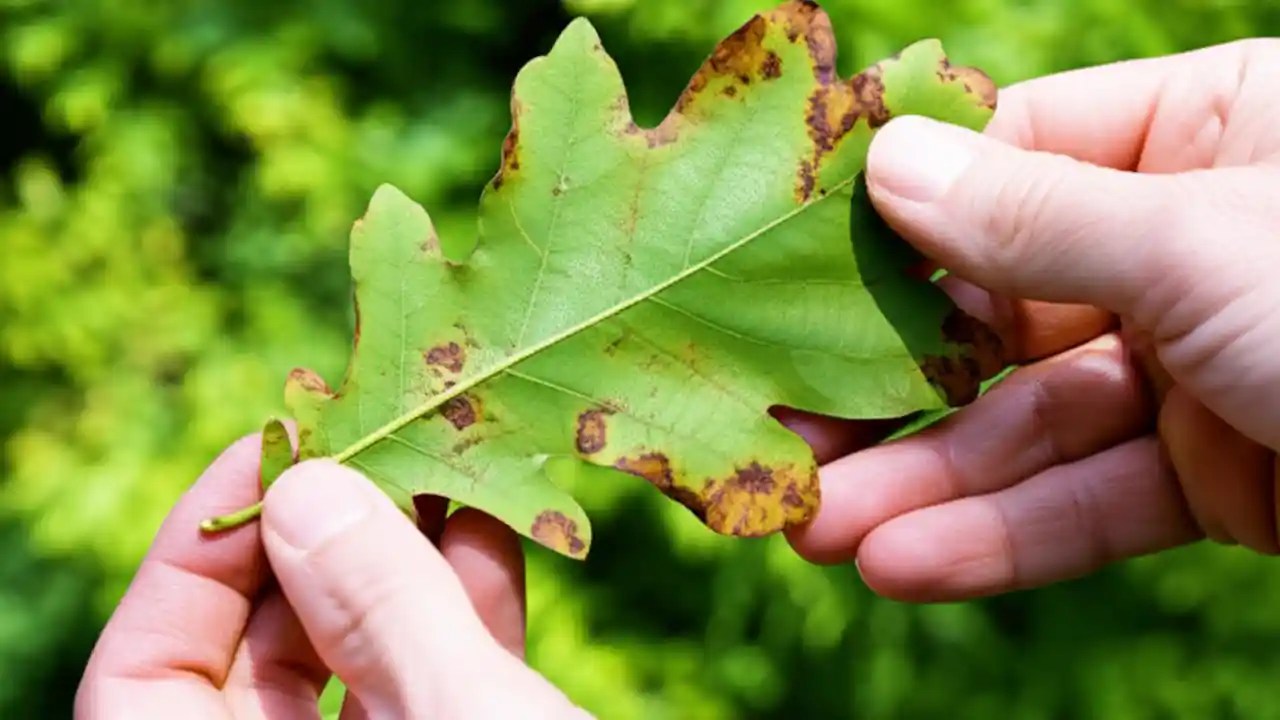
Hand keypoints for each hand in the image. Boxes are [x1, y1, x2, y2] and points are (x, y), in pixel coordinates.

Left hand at [77, 434, 587, 718]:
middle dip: (314, 538)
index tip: (273, 453)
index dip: (190, 560)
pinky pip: (442, 679)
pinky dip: (466, 598)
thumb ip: (383, 615)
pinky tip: (501, 521)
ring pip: (359, 663)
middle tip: (373, 438)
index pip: (143, 687)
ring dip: (401, 553)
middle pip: (254, 661)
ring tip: (445, 455)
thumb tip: (304, 490)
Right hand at [786, 39, 1279, 599]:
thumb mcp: (1210, 244)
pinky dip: (1003, 537)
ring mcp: (1199, 364)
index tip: (783, 258)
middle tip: (773, 427)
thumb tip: (880, 163)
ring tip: (812, 526)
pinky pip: (1093, 502)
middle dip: (888, 381)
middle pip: (998, 308)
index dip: (895, 210)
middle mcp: (1187, 242)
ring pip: (1032, 423)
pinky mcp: (1219, 476)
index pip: (1009, 154)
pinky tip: (905, 562)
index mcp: (1208, 131)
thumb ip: (1034, 219)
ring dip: (923, 481)